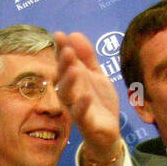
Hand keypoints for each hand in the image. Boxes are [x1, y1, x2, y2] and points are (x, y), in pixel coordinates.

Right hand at [53, 31, 122, 165]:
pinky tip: (86, 96)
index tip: (59, 34)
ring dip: (69, 82)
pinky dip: (82, 105)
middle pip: (63, 76)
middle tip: (66, 49)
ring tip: (74, 69)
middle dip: (64, 63)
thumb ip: (88, 57)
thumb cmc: (98, 101)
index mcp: (73, 79)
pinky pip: (81, 114)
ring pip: (68, 94)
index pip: (64, 62)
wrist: (107, 131)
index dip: (61, 49)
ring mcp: (76, 107)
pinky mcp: (85, 123)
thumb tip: (74, 33)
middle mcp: (71, 92)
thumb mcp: (96, 75)